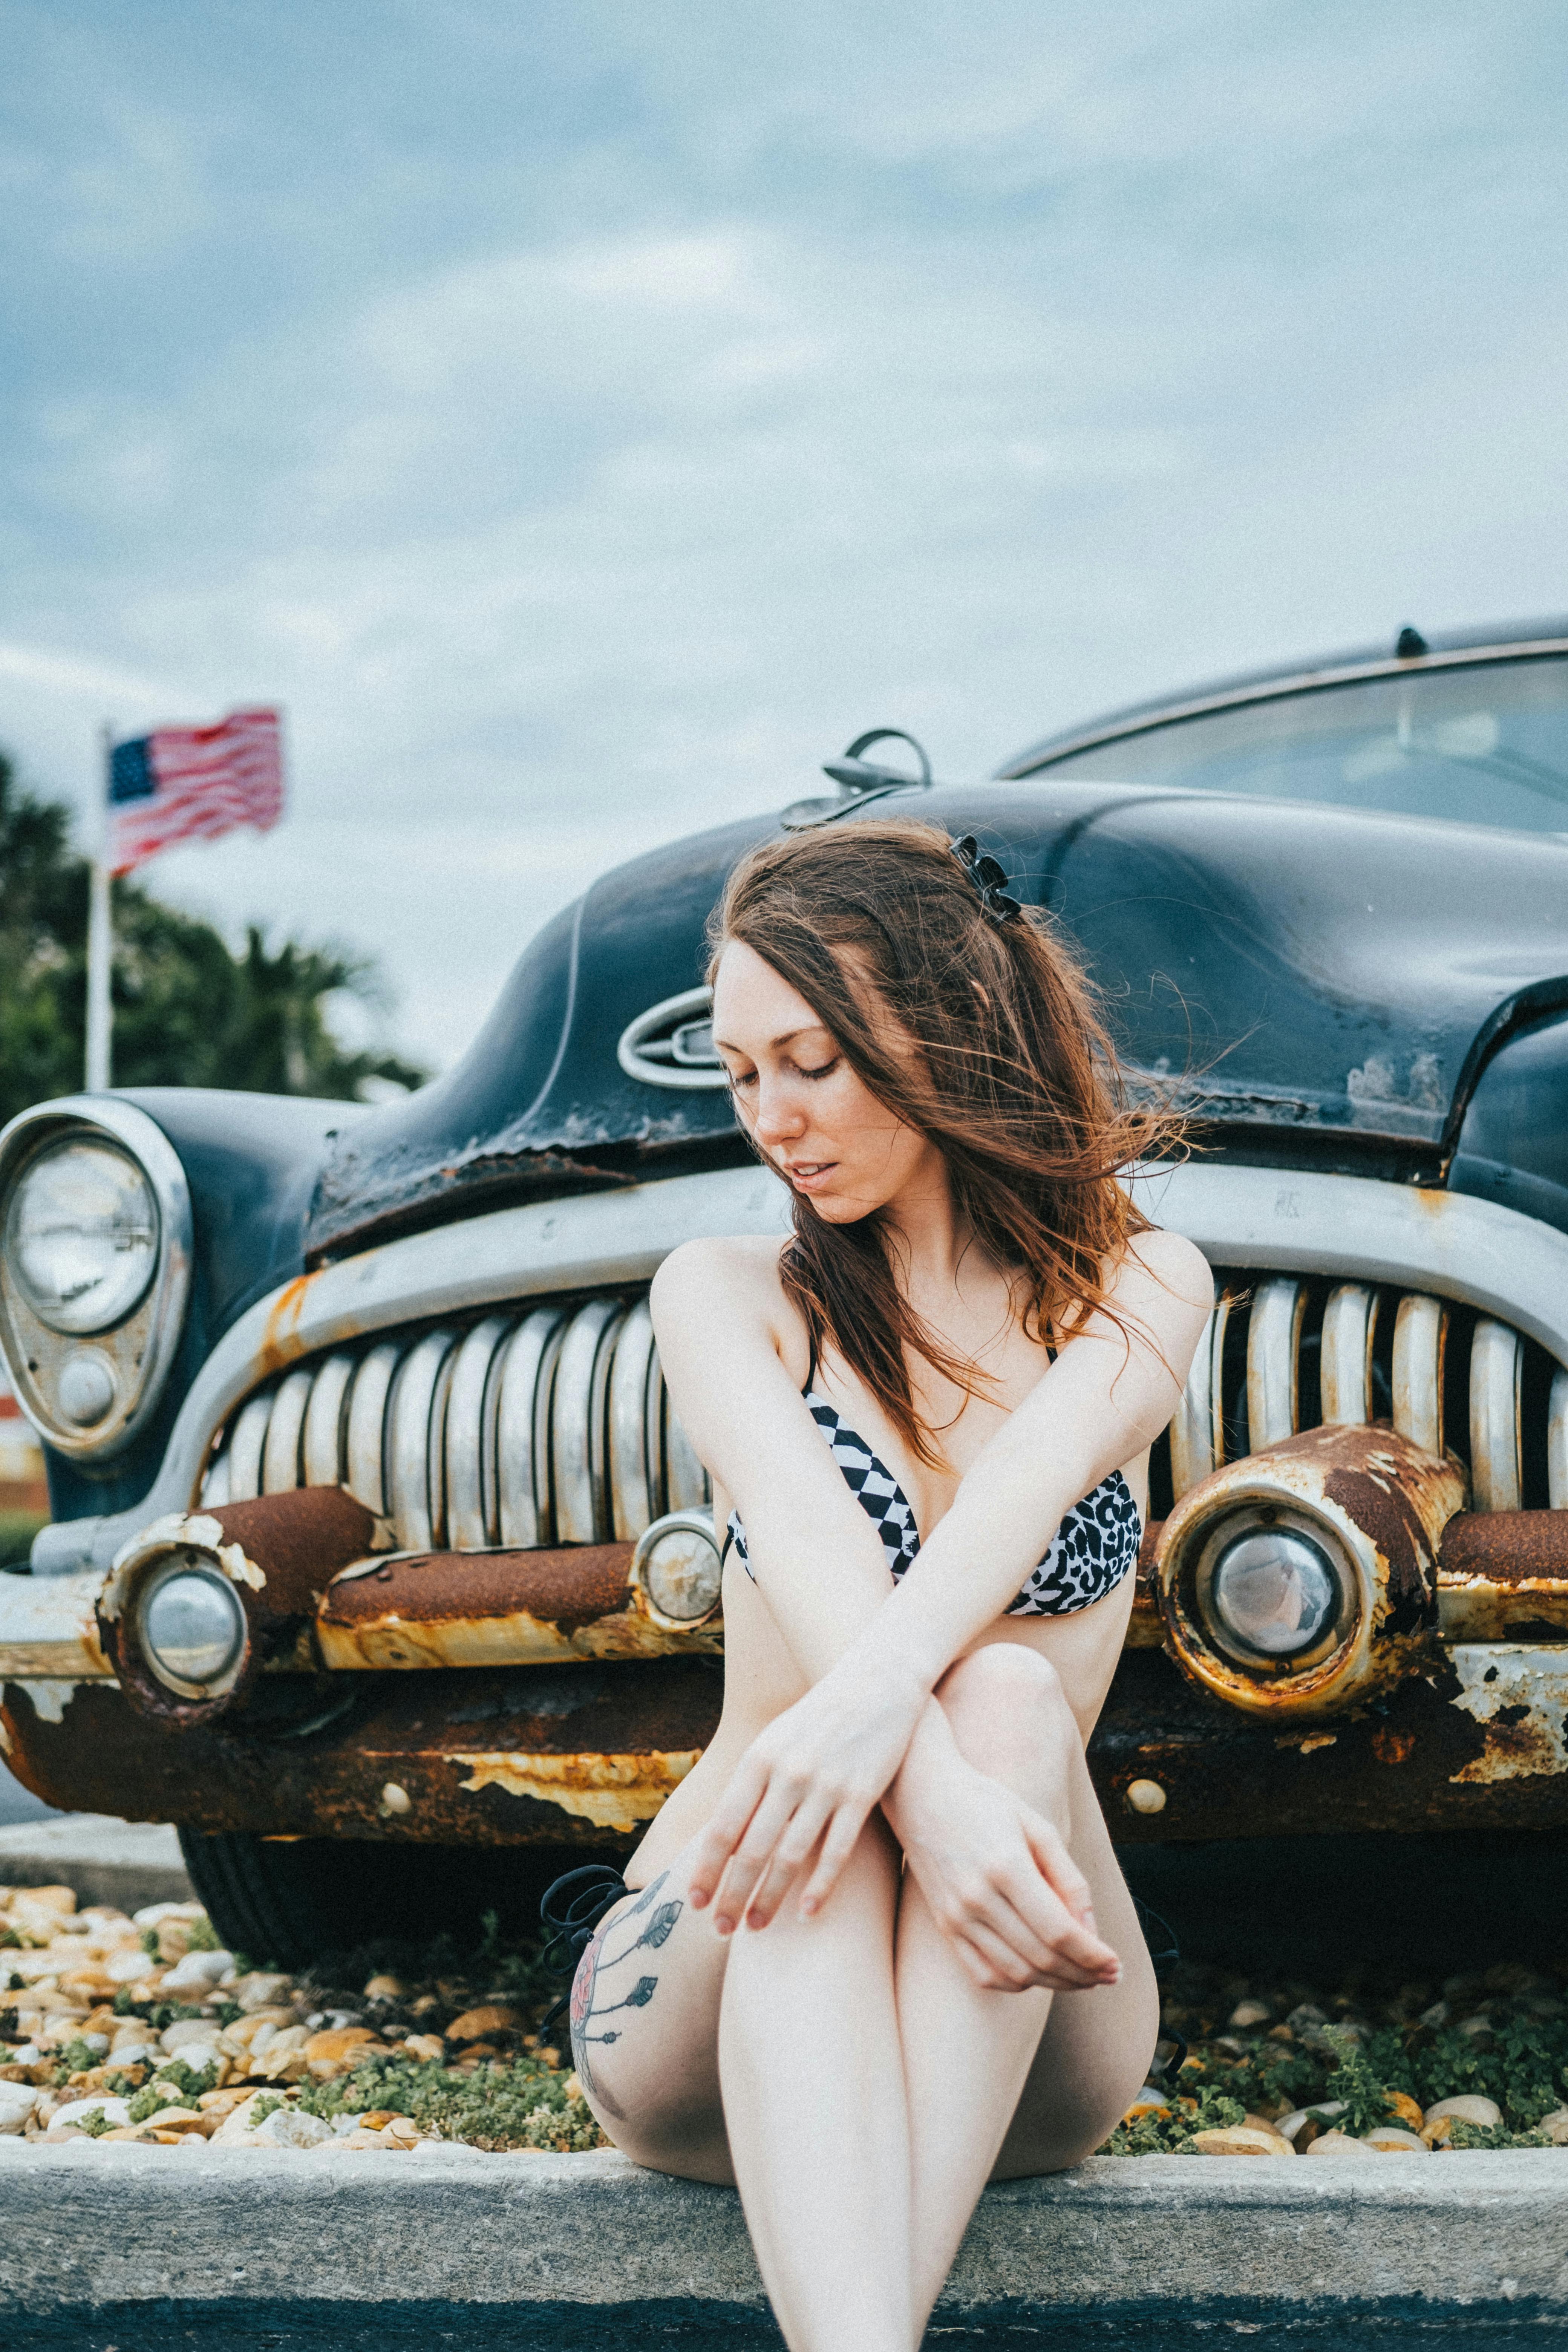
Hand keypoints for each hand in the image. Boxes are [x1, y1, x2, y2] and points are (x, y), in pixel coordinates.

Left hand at [687, 1652, 927, 1933]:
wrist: (876, 1681)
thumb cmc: (818, 1717)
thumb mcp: (774, 1740)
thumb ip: (750, 1785)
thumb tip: (720, 1838)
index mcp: (759, 1759)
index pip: (722, 1827)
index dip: (706, 1869)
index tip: (694, 1902)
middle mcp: (788, 1773)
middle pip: (751, 1850)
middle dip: (732, 1895)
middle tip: (721, 1929)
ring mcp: (826, 1785)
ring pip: (790, 1857)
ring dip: (769, 1898)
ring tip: (755, 1927)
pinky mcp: (862, 1794)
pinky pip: (836, 1852)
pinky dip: (820, 1887)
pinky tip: (808, 1913)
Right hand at [885, 1751, 1120, 1993]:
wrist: (920, 1793)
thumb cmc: (986, 1803)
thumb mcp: (1037, 1827)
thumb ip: (1069, 1879)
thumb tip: (1092, 1932)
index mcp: (1006, 1866)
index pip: (1058, 1932)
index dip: (1093, 1956)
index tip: (1117, 1965)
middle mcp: (977, 1897)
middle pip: (1041, 1958)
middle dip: (1083, 1974)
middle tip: (1109, 1976)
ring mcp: (956, 1916)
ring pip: (1015, 1974)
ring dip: (1056, 1984)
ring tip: (1083, 1977)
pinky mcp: (945, 1926)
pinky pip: (984, 1975)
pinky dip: (1017, 1984)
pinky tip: (1040, 1975)